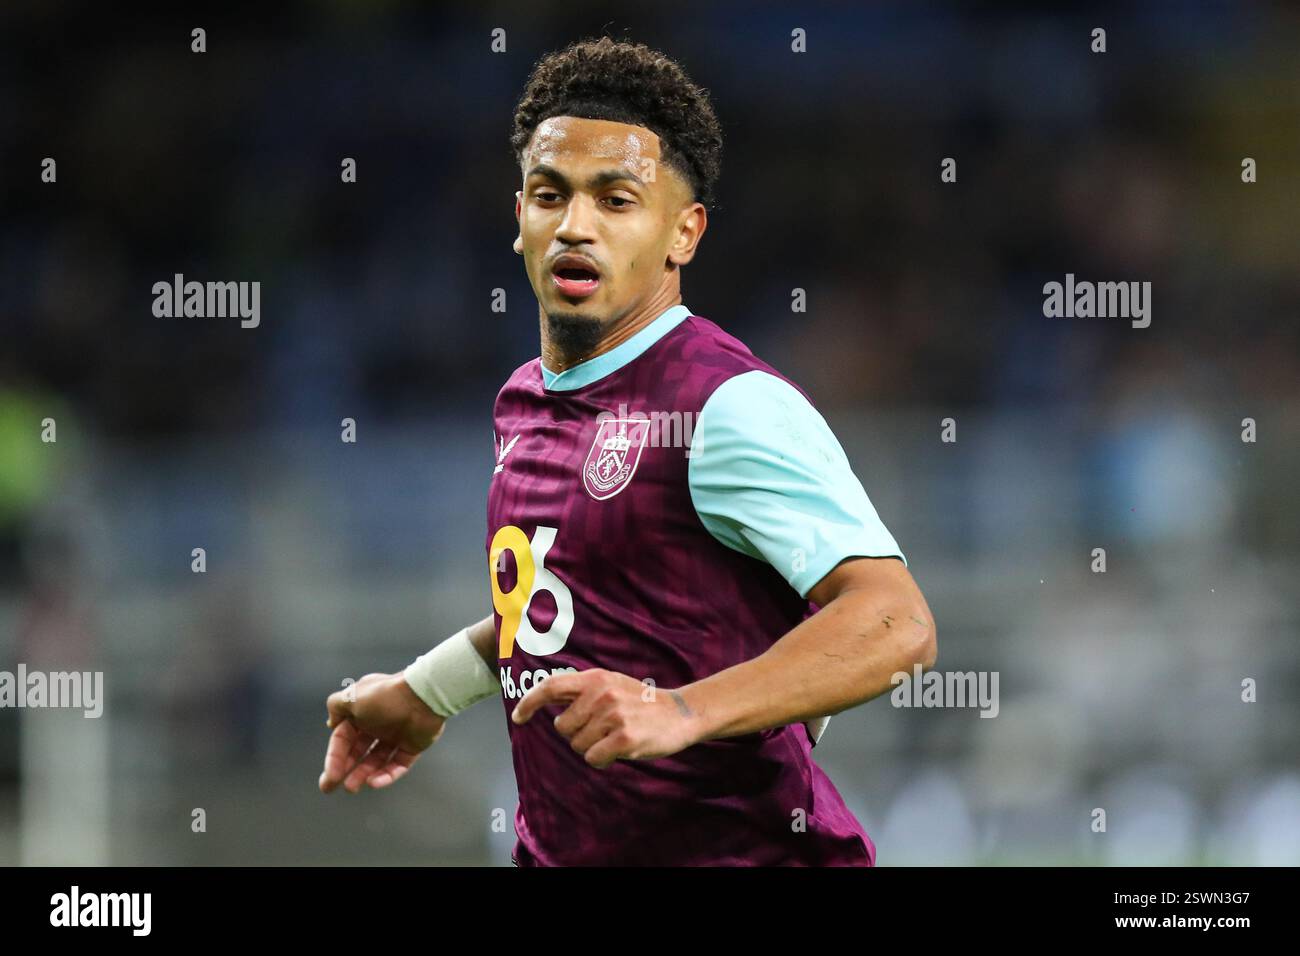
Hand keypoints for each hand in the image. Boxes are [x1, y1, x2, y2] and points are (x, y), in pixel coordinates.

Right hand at [319, 672, 445, 793]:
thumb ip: (336, 707)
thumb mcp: (352, 697)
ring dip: (363, 774)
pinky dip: (386, 775)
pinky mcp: (412, 746)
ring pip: (376, 760)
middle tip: (330, 788)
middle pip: (357, 751)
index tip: (329, 776)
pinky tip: (374, 783)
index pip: (342, 738)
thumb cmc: (385, 696)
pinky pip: (397, 765)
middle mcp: (378, 724)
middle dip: (344, 769)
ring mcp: (396, 736)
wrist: (423, 696)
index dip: (334, 757)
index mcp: (362, 711)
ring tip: (352, 788)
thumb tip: (331, 723)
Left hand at [511, 668, 701, 768]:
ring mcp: (613, 716)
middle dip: (576, 735)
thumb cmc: (640, 701)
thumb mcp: (611, 683)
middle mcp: (601, 694)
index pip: (551, 686)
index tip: (518, 718)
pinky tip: (620, 749)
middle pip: (562, 727)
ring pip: (578, 746)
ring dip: (592, 747)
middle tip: (602, 729)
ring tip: (615, 736)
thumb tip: (544, 697)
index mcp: (595, 678)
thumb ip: (581, 689)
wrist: (680, 713)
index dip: (529, 702)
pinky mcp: (624, 739)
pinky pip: (593, 758)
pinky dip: (602, 759)